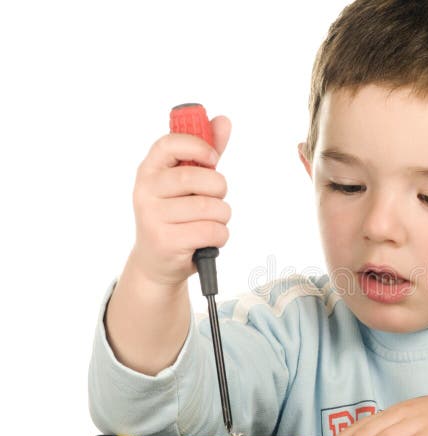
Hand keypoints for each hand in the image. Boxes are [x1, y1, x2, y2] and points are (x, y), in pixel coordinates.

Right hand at [130, 116, 232, 287]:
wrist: (158, 262)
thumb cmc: (177, 217)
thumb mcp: (188, 183)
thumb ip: (205, 153)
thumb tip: (223, 121)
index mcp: (150, 170)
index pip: (170, 143)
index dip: (198, 146)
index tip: (213, 158)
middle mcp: (145, 190)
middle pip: (198, 178)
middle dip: (219, 189)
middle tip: (214, 199)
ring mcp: (152, 216)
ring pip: (210, 207)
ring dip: (221, 216)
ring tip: (209, 222)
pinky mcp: (165, 240)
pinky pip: (211, 231)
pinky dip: (220, 236)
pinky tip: (207, 239)